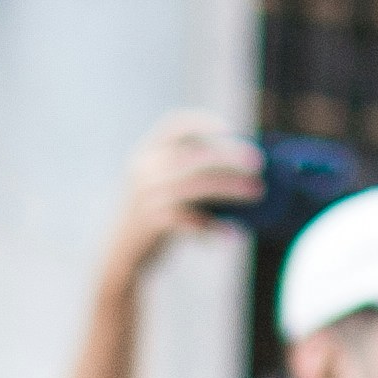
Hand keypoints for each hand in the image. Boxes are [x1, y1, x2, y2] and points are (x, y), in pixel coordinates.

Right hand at [105, 109, 259, 282]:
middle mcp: (145, 171)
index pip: (173, 127)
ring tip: (257, 191)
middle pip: (194, 156)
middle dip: (229, 156)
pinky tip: (233, 234)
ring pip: (196, 186)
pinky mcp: (153, 224)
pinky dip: (214, 227)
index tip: (228, 129)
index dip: (201, 123)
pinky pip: (190, 221)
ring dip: (230, 187)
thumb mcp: (158, 186)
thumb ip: (186, 172)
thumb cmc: (152, 216)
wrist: (119, 254)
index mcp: (145, 154)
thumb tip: (238, 163)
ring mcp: (147, 197)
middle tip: (257, 162)